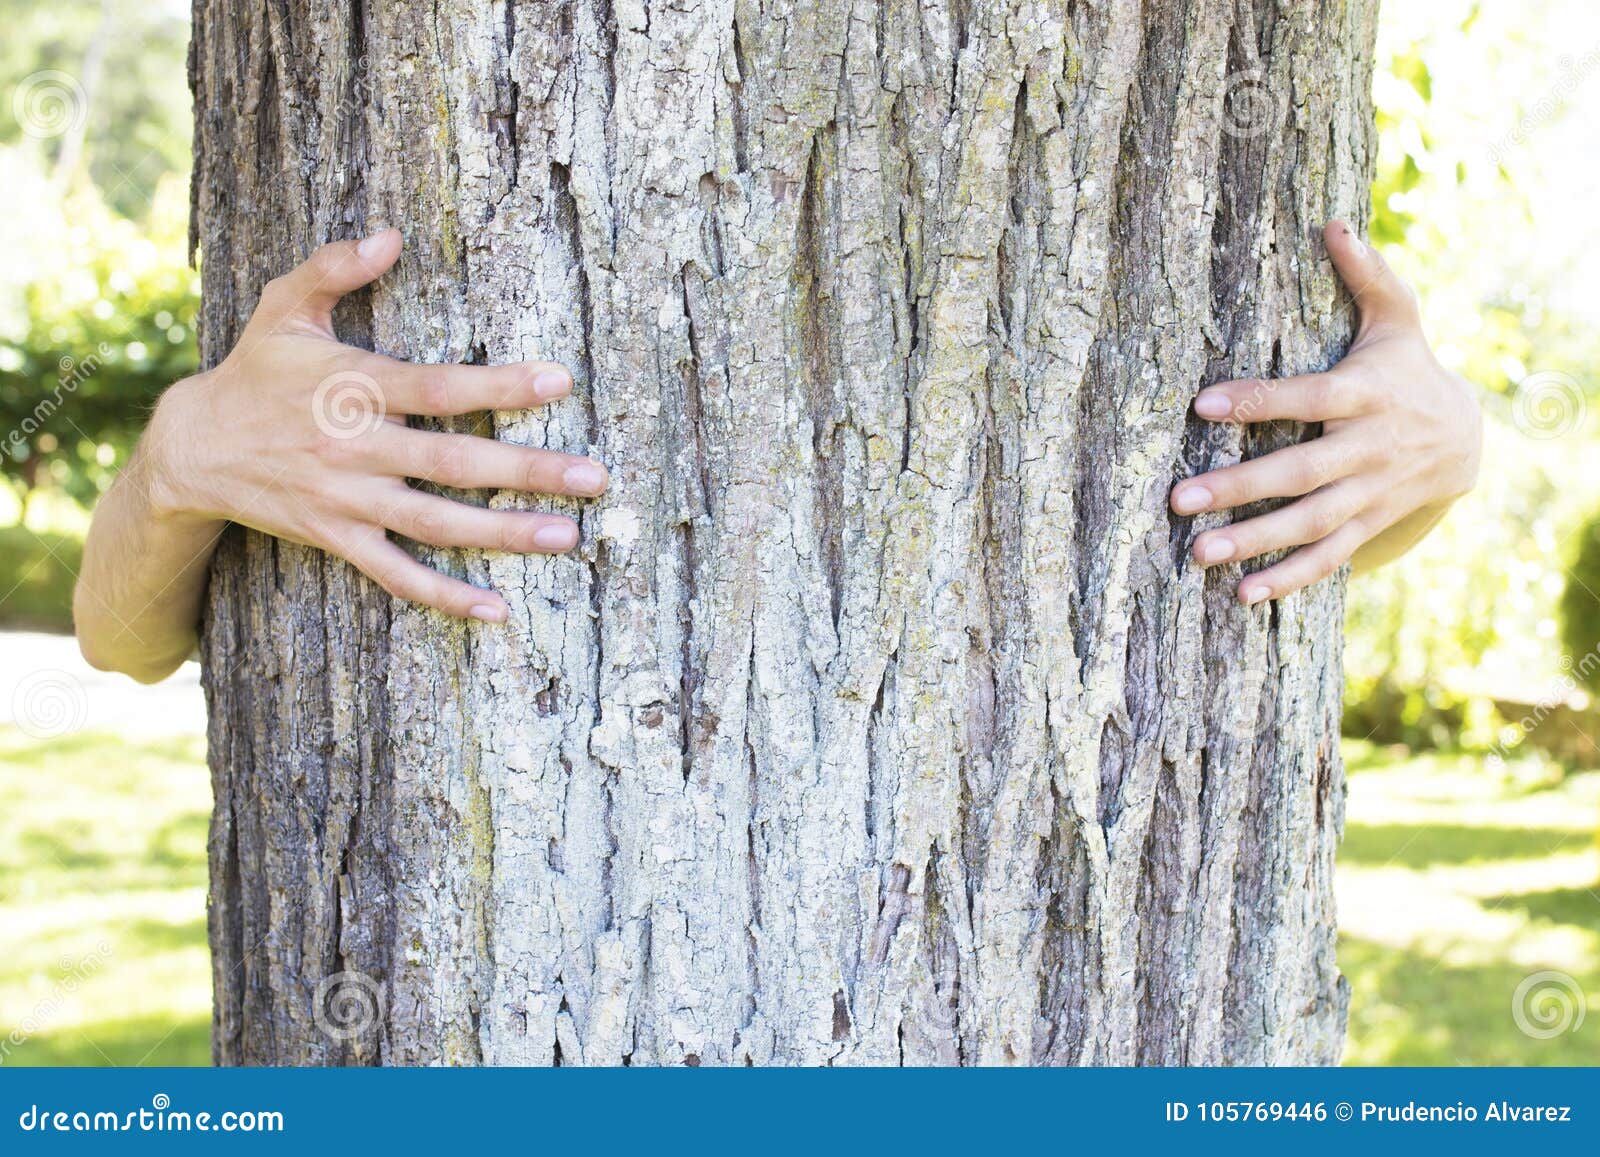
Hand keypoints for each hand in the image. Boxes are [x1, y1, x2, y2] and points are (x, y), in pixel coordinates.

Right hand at [145, 229, 606, 622]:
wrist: (192, 448)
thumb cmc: (256, 369)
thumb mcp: (283, 306)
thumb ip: (333, 266)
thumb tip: (391, 234)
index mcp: (355, 387)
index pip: (438, 387)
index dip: (498, 384)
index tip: (559, 380)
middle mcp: (357, 447)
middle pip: (453, 462)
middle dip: (527, 470)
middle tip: (593, 478)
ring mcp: (349, 499)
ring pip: (436, 523)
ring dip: (504, 533)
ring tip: (567, 536)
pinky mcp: (338, 538)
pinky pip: (397, 574)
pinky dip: (444, 595)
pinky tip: (496, 609)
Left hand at [1170, 220, 1481, 603]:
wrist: (1467, 437)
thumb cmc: (1406, 368)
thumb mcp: (1396, 318)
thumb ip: (1366, 275)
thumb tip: (1332, 223)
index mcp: (1364, 393)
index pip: (1306, 396)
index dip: (1256, 399)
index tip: (1200, 403)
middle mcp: (1367, 448)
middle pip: (1298, 472)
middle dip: (1238, 488)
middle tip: (1179, 499)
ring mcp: (1368, 494)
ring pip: (1308, 523)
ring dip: (1253, 543)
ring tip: (1197, 554)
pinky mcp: (1368, 525)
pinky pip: (1328, 557)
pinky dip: (1288, 579)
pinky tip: (1242, 594)